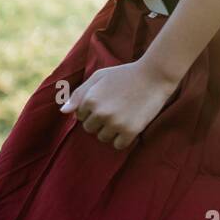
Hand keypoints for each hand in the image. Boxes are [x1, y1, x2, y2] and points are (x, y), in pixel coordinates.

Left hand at [60, 60, 179, 149]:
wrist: (155, 75)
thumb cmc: (125, 74)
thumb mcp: (100, 76)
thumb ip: (79, 93)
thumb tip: (64, 112)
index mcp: (90, 99)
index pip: (80, 116)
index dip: (92, 110)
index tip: (106, 101)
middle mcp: (100, 112)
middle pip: (90, 129)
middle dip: (99, 121)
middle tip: (116, 108)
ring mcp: (115, 123)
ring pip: (103, 138)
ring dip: (110, 130)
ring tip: (123, 115)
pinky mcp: (130, 131)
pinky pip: (118, 145)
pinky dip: (122, 138)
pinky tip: (129, 124)